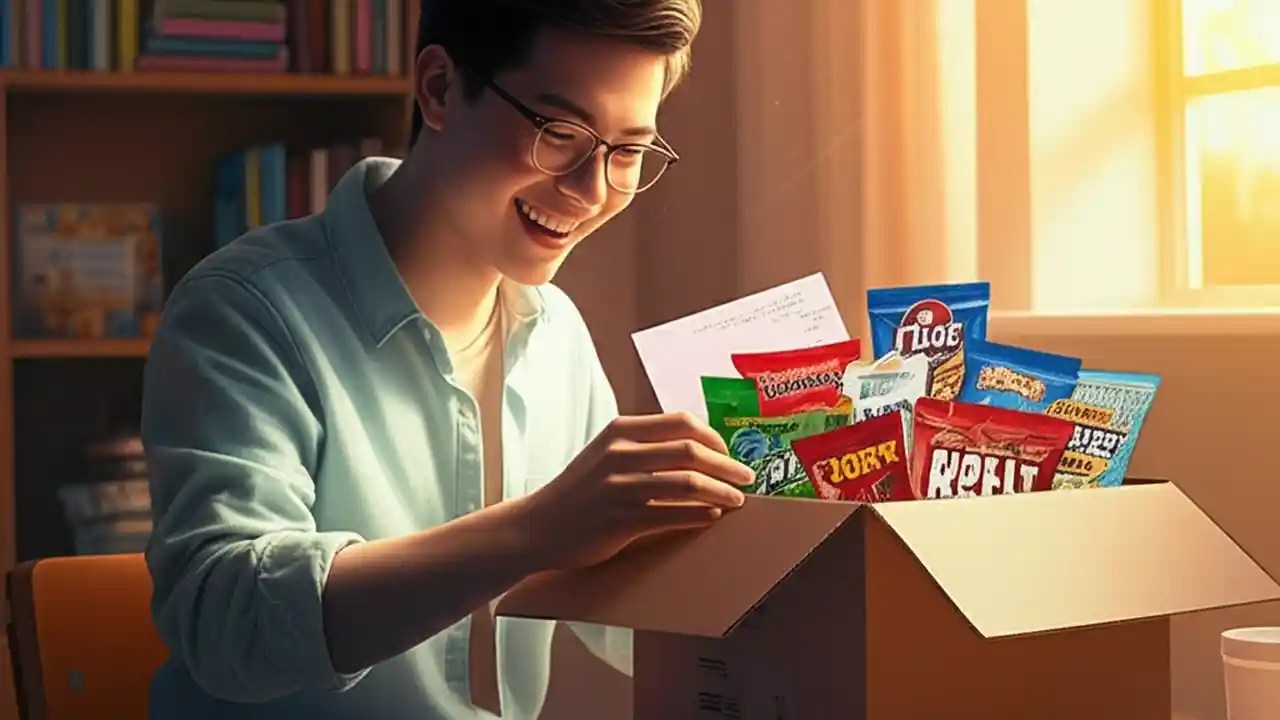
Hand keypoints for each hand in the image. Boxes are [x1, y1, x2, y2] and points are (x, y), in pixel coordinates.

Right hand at [519, 412, 754, 571]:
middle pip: (692, 451)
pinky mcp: (622, 520)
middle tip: (746, 477)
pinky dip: (700, 515)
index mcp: (620, 431)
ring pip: (689, 483)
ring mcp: (620, 487)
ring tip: (737, 500)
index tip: (728, 453)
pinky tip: (713, 517)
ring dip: (722, 492)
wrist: (538, 526)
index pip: (682, 422)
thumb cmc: (579, 491)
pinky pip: (674, 515)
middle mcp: (620, 454)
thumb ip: (643, 446)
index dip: (714, 437)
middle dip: (727, 465)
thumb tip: (698, 449)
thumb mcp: (605, 454)